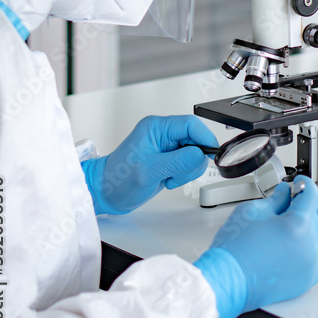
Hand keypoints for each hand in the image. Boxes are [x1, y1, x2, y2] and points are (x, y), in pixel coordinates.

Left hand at [81, 115, 216, 214]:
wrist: (107, 193)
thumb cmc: (118, 179)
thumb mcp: (149, 170)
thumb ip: (178, 161)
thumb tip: (201, 154)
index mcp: (156, 128)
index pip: (191, 125)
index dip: (204, 138)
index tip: (210, 154)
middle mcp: (164, 134)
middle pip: (197, 140)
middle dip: (193, 160)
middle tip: (179, 173)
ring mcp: (168, 147)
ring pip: (196, 154)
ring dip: (188, 170)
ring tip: (170, 177)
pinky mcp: (170, 159)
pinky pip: (190, 164)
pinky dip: (185, 175)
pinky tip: (170, 179)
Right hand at [193, 176, 317, 317]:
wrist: (227, 283)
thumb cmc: (234, 251)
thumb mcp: (251, 212)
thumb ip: (275, 199)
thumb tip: (286, 193)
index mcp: (297, 225)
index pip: (311, 195)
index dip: (304, 184)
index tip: (298, 183)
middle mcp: (310, 245)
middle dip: (307, 204)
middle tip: (290, 202)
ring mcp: (311, 263)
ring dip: (312, 225)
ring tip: (291, 224)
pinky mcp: (307, 279)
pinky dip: (316, 249)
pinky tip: (303, 245)